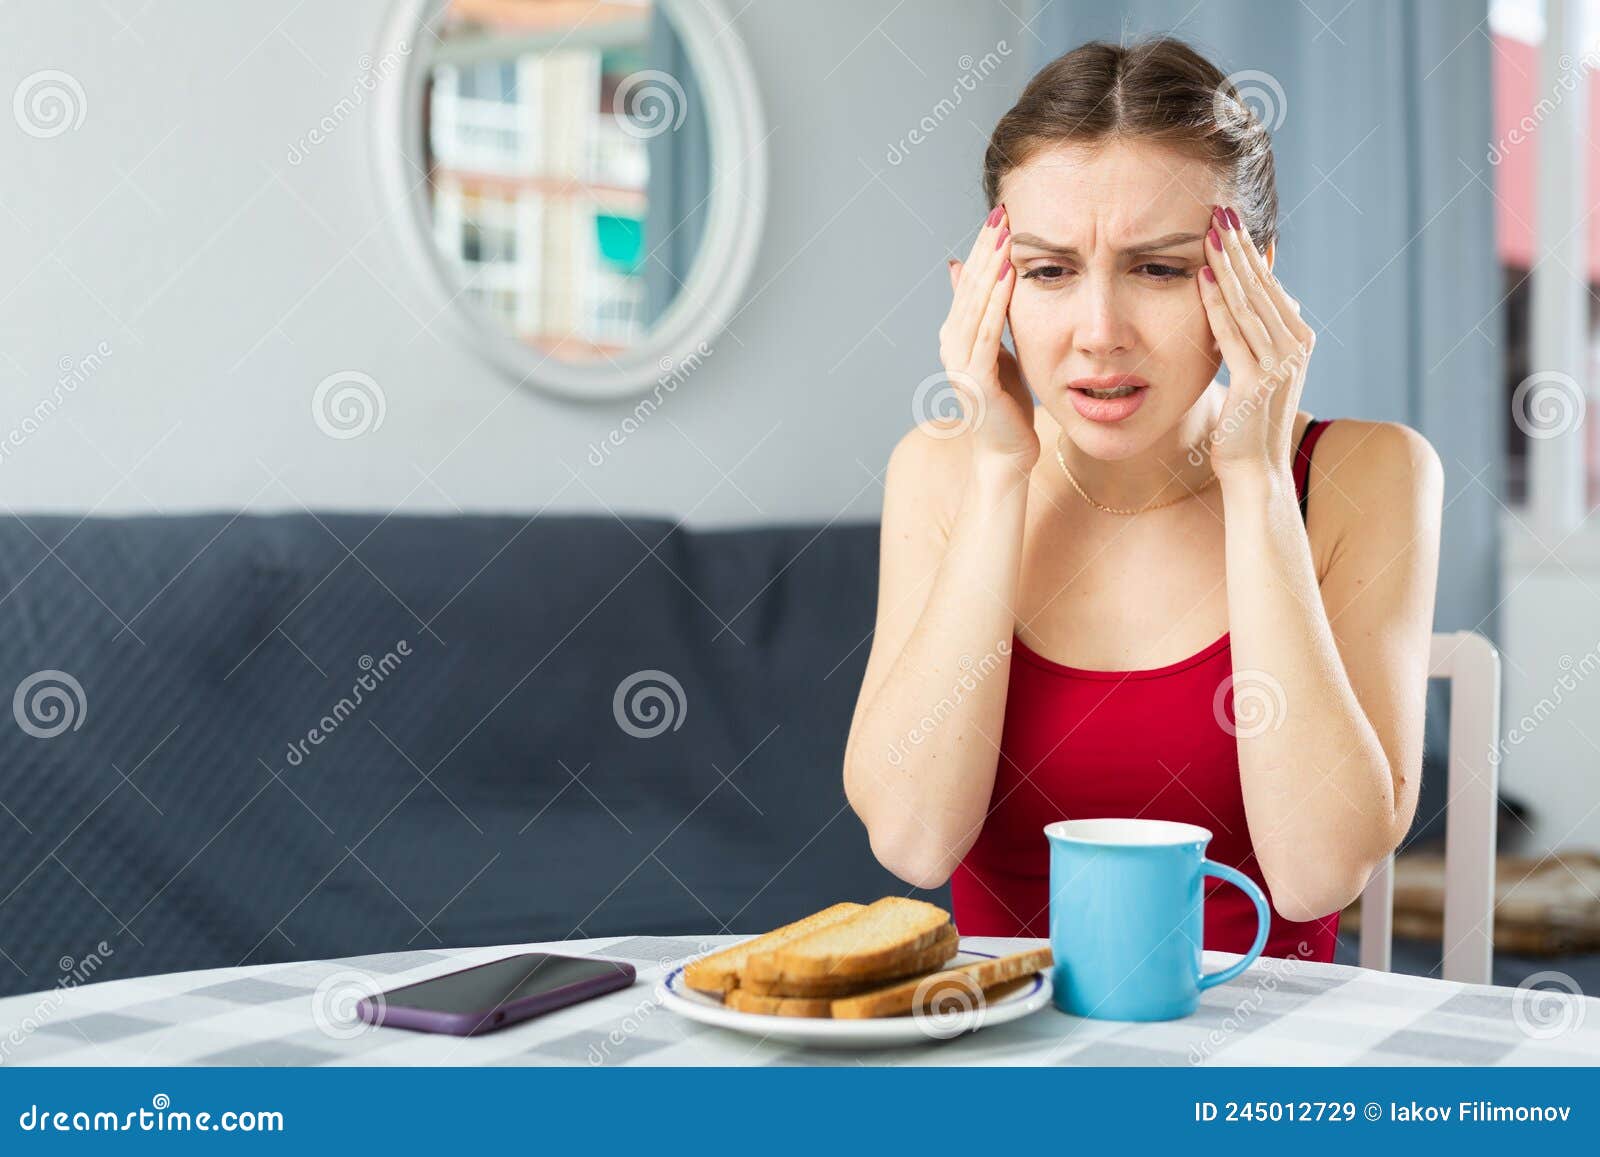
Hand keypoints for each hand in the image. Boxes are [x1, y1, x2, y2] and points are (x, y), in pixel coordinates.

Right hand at [938, 204, 1037, 470]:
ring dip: (989, 266)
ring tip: (1004, 234)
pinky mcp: (975, 379)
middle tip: (1000, 211)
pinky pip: (986, 332)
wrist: (1006, 453)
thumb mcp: (1000, 352)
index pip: (968, 282)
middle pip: (967, 287)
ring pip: (974, 304)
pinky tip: (1008, 275)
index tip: (999, 214)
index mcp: (956, 336)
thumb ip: (990, 318)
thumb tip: (977, 285)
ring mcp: (959, 362)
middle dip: (984, 248)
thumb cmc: (1008, 406)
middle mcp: (951, 345)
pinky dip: (996, 301)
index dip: (982, 248)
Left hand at [1197, 204, 1315, 479]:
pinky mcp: (1257, 380)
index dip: (1248, 251)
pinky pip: (1233, 332)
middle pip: (1260, 284)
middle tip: (1218, 210)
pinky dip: (1217, 304)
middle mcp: (1295, 344)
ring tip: (1209, 230)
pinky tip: (1203, 277)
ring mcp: (1279, 362)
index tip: (1228, 221)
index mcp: (1297, 338)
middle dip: (1238, 246)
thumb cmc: (1249, 425)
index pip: (1268, 284)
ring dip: (1227, 264)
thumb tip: (1259, 297)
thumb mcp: (1257, 372)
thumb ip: (1257, 336)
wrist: (1257, 473)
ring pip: (1248, 301)